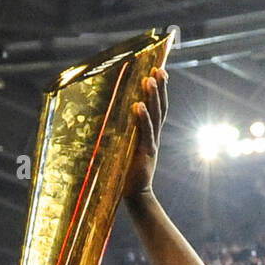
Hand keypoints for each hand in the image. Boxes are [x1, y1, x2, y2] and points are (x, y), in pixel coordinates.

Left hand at [123, 67, 167, 199]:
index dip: (160, 90)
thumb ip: (120, 131)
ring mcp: (151, 144)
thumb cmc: (126, 170)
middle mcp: (153, 136)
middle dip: (161, 87)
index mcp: (149, 133)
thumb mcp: (123, 146)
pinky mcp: (146, 153)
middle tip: (160, 69)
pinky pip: (146, 133)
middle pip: (160, 107)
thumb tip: (103, 113)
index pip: (157, 107)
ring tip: (151, 79)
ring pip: (156, 116)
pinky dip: (143, 119)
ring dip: (154, 97)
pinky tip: (139, 105)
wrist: (134, 194)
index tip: (160, 70)